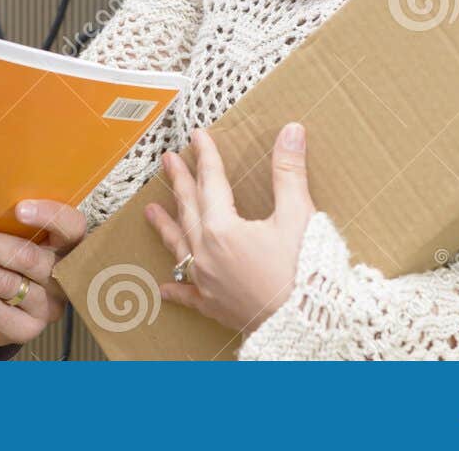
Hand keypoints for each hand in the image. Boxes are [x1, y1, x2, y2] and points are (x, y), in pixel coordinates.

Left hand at [0, 199, 87, 347]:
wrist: (7, 310)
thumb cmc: (11, 259)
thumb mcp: (18, 238)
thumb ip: (5, 222)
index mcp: (69, 245)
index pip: (71, 226)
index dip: (49, 216)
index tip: (18, 208)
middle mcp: (64, 276)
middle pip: (26, 256)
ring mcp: (47, 307)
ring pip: (4, 282)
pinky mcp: (26, 329)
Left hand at [148, 123, 313, 334]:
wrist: (308, 327)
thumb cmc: (306, 271)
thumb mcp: (299, 216)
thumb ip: (289, 172)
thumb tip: (291, 130)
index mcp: (223, 228)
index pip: (211, 182)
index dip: (206, 156)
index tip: (198, 135)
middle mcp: (206, 253)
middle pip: (188, 209)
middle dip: (179, 182)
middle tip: (168, 160)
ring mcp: (207, 281)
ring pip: (179, 247)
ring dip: (165, 226)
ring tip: (150, 211)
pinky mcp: (215, 306)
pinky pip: (188, 295)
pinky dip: (175, 289)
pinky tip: (163, 288)